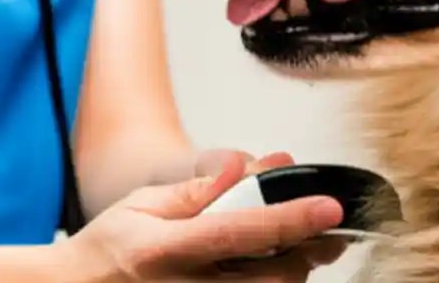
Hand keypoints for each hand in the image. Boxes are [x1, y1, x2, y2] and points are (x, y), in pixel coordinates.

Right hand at [64, 154, 346, 281]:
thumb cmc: (109, 250)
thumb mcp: (142, 205)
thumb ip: (197, 190)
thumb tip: (244, 167)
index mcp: (165, 250)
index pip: (242, 233)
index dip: (292, 219)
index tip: (329, 207)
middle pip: (272, 276)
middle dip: (306, 249)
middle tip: (319, 224)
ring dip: (294, 270)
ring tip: (293, 245)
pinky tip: (268, 268)